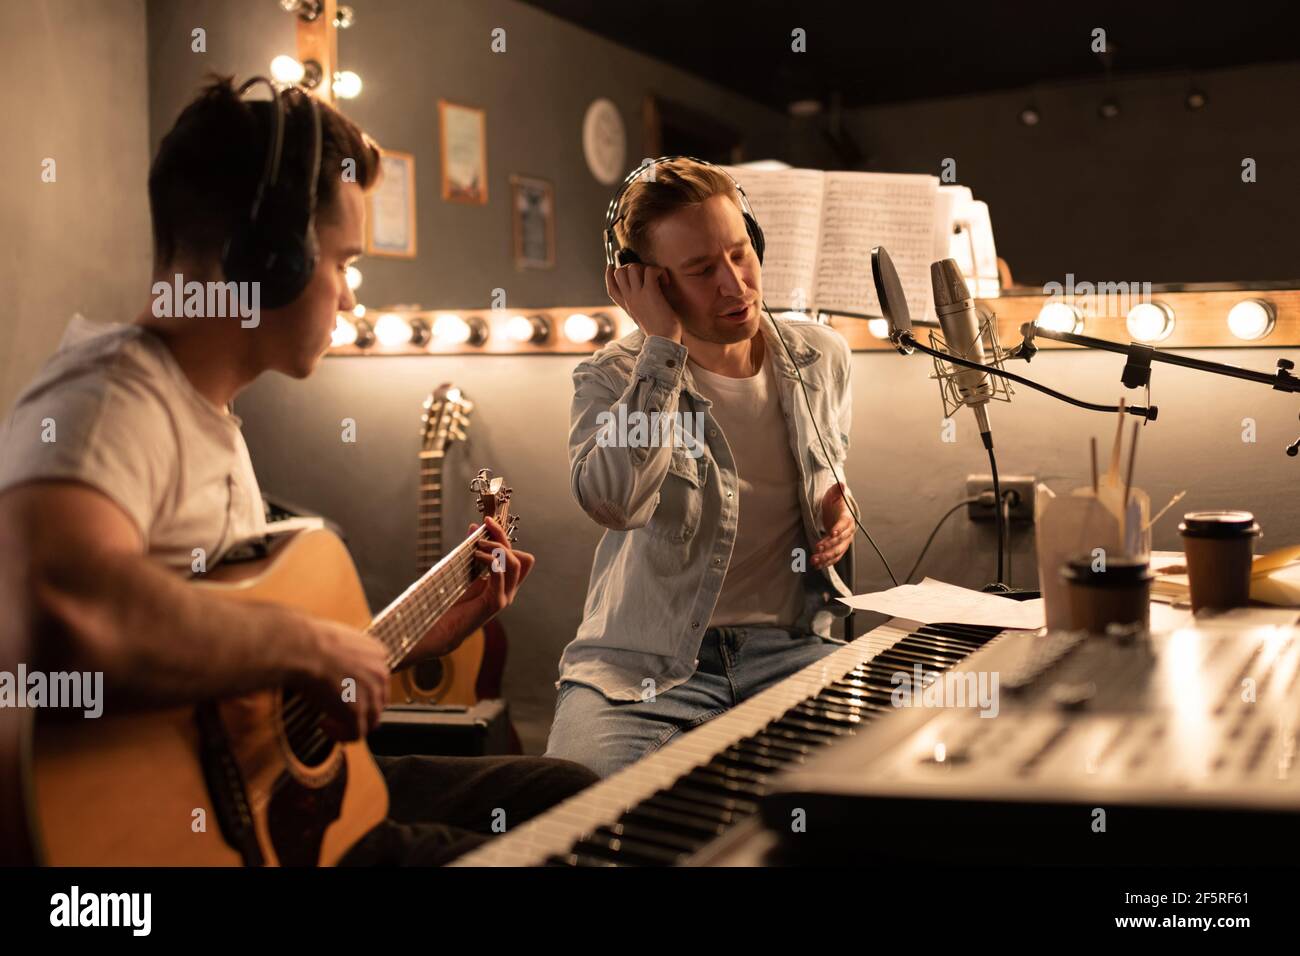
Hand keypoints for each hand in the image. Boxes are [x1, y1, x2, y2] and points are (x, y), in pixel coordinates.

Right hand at [302, 620, 388, 740]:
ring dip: (350, 723)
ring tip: (328, 719)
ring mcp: (371, 694)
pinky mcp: (356, 712)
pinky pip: (355, 734)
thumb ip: (348, 655)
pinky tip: (323, 725)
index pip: (379, 679)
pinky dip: (340, 735)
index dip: (361, 688)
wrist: (302, 649)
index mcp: (378, 653)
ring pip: (371, 720)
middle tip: (335, 708)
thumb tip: (337, 666)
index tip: (341, 689)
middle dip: (359, 708)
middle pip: (378, 701)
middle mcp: (381, 673)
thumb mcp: (339, 640)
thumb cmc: (310, 641)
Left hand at [457, 515, 534, 626]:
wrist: (442, 628)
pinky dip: (490, 561)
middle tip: (484, 529)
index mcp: (504, 584)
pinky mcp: (495, 603)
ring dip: (497, 548)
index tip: (488, 522)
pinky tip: (476, 556)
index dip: (505, 537)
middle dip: (502, 538)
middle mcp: (509, 590)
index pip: (519, 556)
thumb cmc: (451, 601)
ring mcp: (504, 597)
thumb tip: (474, 526)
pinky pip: (500, 575)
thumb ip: (472, 549)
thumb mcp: (465, 569)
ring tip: (478, 545)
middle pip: (520, 558)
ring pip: (515, 564)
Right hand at [605, 263, 682, 342]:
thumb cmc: (658, 330)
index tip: (612, 266)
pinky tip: (666, 282)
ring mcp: (637, 294)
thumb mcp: (642, 318)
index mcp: (626, 306)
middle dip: (632, 266)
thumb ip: (638, 307)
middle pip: (619, 272)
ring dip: (646, 267)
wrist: (664, 340)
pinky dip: (660, 271)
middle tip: (647, 275)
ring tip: (657, 278)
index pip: (611, 288)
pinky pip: (650, 270)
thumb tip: (644, 296)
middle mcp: (628, 299)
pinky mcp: (650, 292)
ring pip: (632, 267)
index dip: (609, 275)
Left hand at [811, 483, 854, 570]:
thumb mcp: (834, 494)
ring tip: (814, 560)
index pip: (844, 524)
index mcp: (847, 518)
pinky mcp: (839, 548)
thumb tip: (841, 484)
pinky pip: (835, 557)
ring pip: (837, 551)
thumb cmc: (835, 503)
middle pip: (840, 541)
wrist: (839, 512)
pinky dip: (827, 563)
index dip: (839, 529)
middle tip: (817, 548)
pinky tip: (817, 566)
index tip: (832, 533)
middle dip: (828, 546)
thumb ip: (837, 490)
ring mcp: (844, 541)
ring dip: (826, 557)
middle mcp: (848, 532)